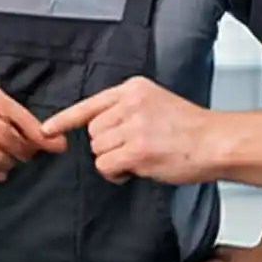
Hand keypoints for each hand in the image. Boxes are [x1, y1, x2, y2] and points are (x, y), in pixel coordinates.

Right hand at [0, 79, 67, 188]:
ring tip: (4, 163)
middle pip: (5, 139)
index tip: (55, 145)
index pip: (15, 114)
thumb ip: (29, 125)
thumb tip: (60, 143)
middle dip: (21, 152)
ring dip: (5, 166)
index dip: (36, 133)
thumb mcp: (1, 111)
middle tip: (24, 156)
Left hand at [40, 76, 218, 184]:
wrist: (215, 141)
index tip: (46, 129)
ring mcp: (133, 126)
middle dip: (108, 145)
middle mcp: (131, 103)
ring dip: (114, 160)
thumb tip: (100, 131)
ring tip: (141, 157)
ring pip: (98, 149)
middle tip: (135, 148)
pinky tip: (137, 169)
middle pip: (93, 131)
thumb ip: (127, 110)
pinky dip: (117, 173)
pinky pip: (106, 166)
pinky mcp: (137, 149)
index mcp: (134, 88)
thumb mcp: (156, 103)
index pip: (91, 103)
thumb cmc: (190, 128)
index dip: (65, 119)